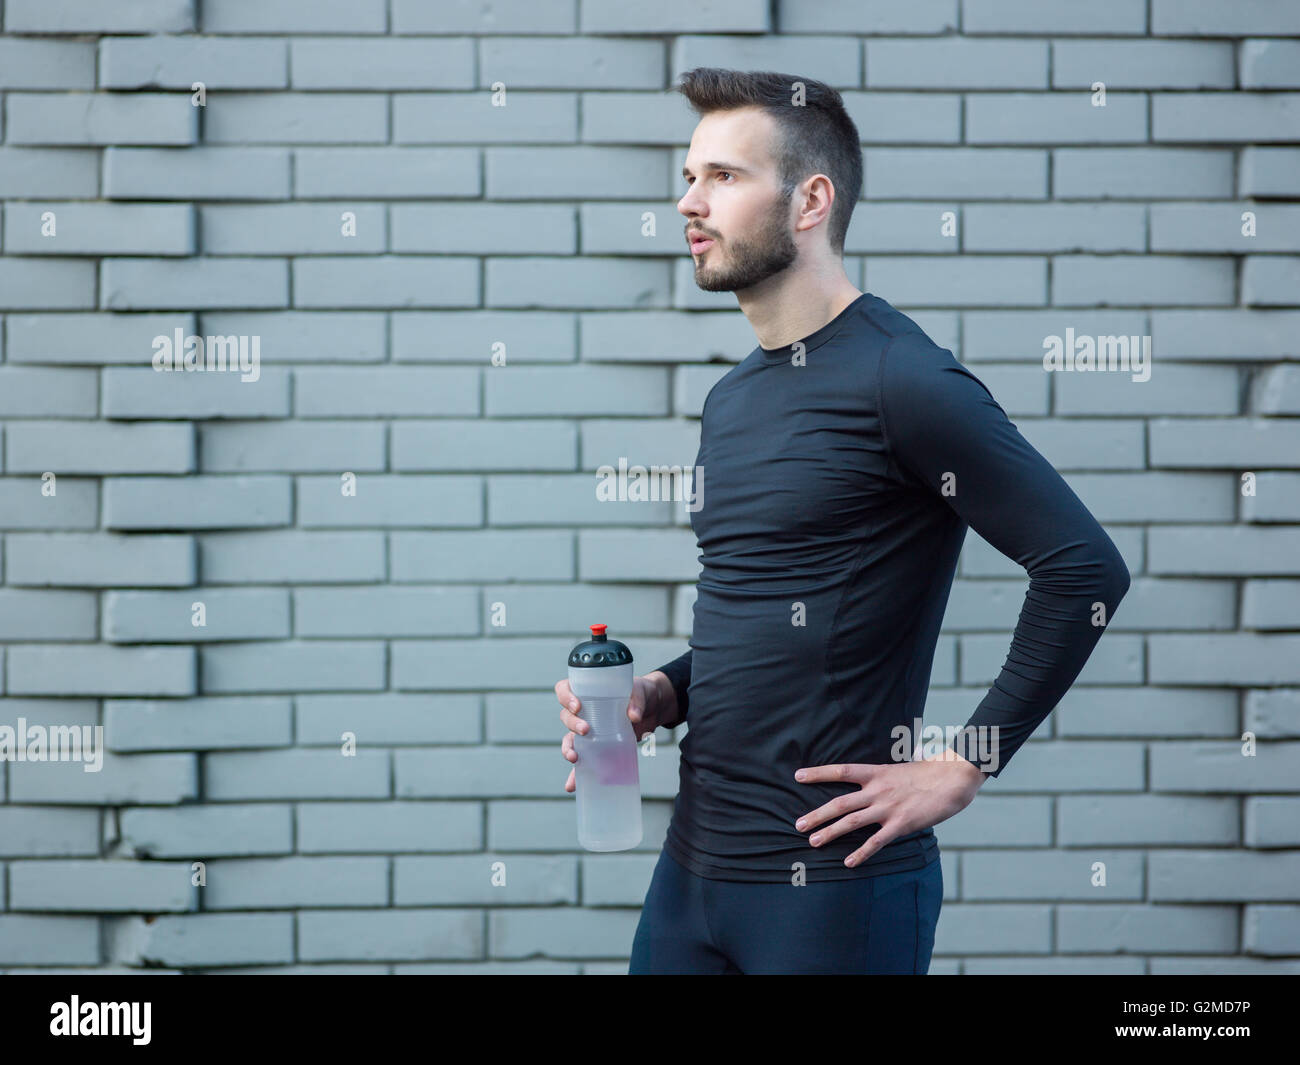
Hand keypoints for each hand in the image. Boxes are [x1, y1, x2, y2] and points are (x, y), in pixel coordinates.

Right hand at [556, 674, 665, 793]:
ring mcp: (588, 730)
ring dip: (568, 749)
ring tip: (573, 758)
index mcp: (587, 690)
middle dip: (572, 724)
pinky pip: (582, 760)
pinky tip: (572, 785)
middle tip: (586, 730)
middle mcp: (583, 710)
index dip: (565, 697)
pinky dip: (576, 774)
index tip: (577, 706)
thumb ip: (638, 700)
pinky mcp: (596, 746)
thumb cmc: (642, 693)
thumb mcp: (641, 691)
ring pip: (569, 739)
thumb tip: (634, 717)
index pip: (564, 690)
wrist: (653, 708)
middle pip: (565, 716)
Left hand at [793, 749, 985, 866]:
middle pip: (840, 803)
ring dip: (830, 833)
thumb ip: (885, 775)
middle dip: (817, 815)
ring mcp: (888, 808)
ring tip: (813, 842)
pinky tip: (848, 862)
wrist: (953, 778)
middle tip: (798, 825)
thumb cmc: (929, 773)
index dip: (818, 773)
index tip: (798, 776)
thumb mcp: (901, 767)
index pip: (841, 771)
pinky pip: (876, 841)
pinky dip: (861, 853)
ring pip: (851, 822)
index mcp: (877, 773)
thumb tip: (875, 774)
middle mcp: (877, 790)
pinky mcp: (901, 824)